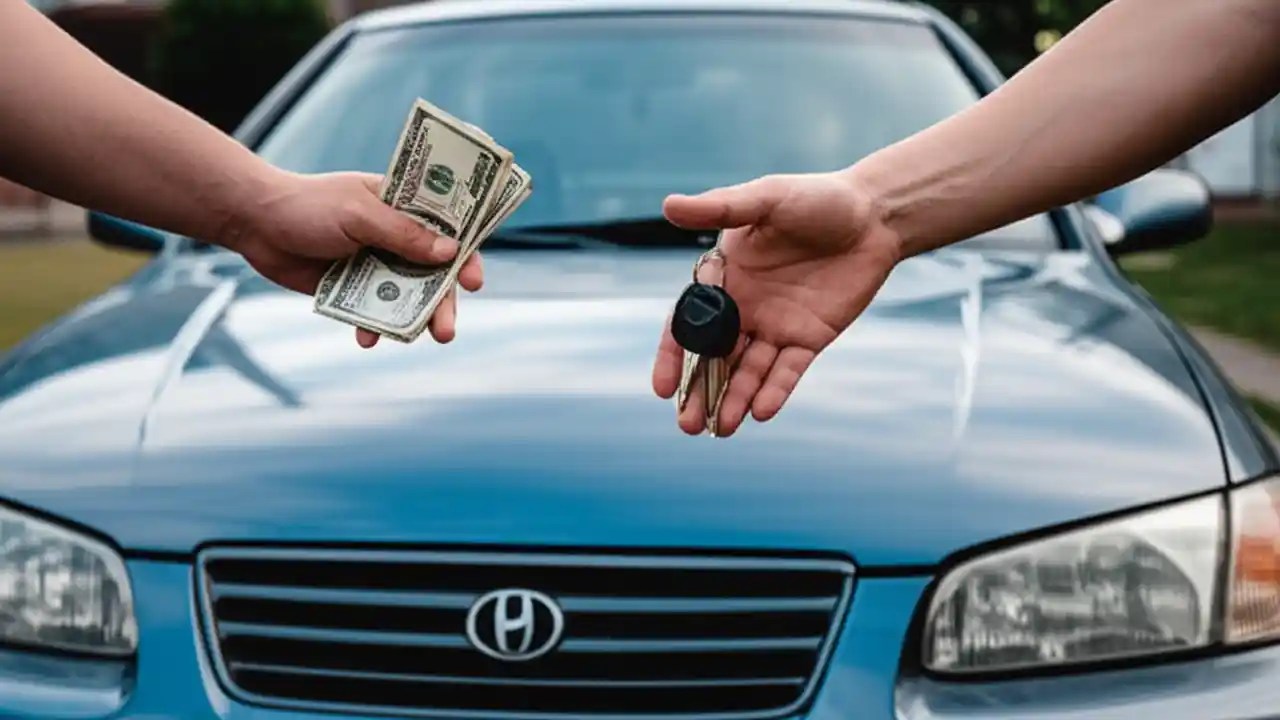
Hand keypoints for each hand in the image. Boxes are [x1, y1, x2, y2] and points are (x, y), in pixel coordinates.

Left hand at [223, 170, 483, 346]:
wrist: (255, 224)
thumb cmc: (308, 205)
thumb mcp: (359, 215)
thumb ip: (403, 234)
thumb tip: (450, 252)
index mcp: (403, 207)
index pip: (450, 228)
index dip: (466, 253)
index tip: (473, 281)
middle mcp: (396, 237)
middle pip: (434, 272)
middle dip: (444, 302)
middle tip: (447, 330)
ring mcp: (376, 264)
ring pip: (408, 296)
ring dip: (418, 319)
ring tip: (424, 338)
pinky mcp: (353, 289)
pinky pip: (374, 313)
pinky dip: (375, 327)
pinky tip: (367, 338)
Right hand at [652, 170, 902, 436]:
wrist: (874, 215)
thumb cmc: (815, 198)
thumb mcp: (766, 198)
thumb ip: (720, 207)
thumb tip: (668, 206)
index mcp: (724, 277)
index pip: (688, 323)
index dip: (673, 355)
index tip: (662, 387)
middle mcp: (744, 307)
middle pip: (714, 358)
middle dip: (699, 392)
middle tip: (687, 424)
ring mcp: (776, 325)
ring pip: (748, 371)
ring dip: (733, 400)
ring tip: (721, 428)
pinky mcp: (809, 338)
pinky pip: (788, 371)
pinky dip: (775, 391)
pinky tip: (762, 412)